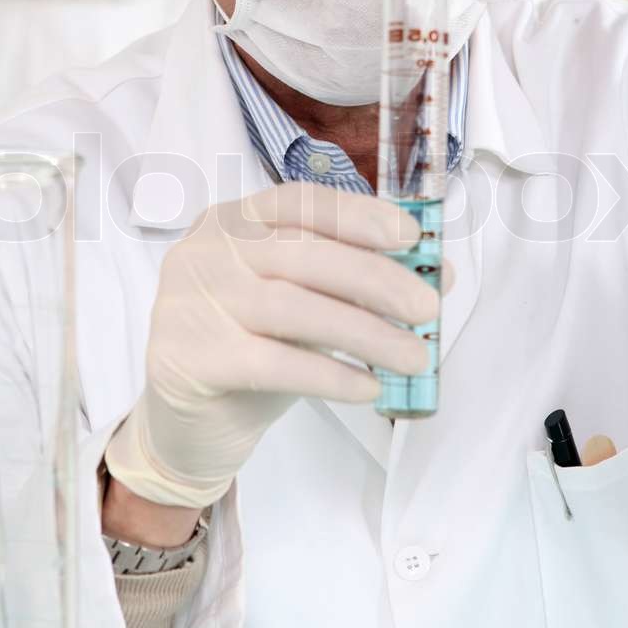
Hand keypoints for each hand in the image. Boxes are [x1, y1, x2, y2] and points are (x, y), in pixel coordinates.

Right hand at [104, 182, 441, 508]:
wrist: (188, 425)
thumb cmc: (253, 350)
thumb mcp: (307, 305)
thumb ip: (359, 283)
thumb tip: (439, 275)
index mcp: (232, 221)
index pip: (297, 202)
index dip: (356, 214)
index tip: (409, 236)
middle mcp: (206, 252)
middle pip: (301, 253)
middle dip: (374, 278)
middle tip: (426, 308)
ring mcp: (191, 303)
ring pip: (293, 307)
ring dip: (365, 333)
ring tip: (414, 357)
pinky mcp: (189, 358)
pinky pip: (273, 363)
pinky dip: (329, 374)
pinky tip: (367, 387)